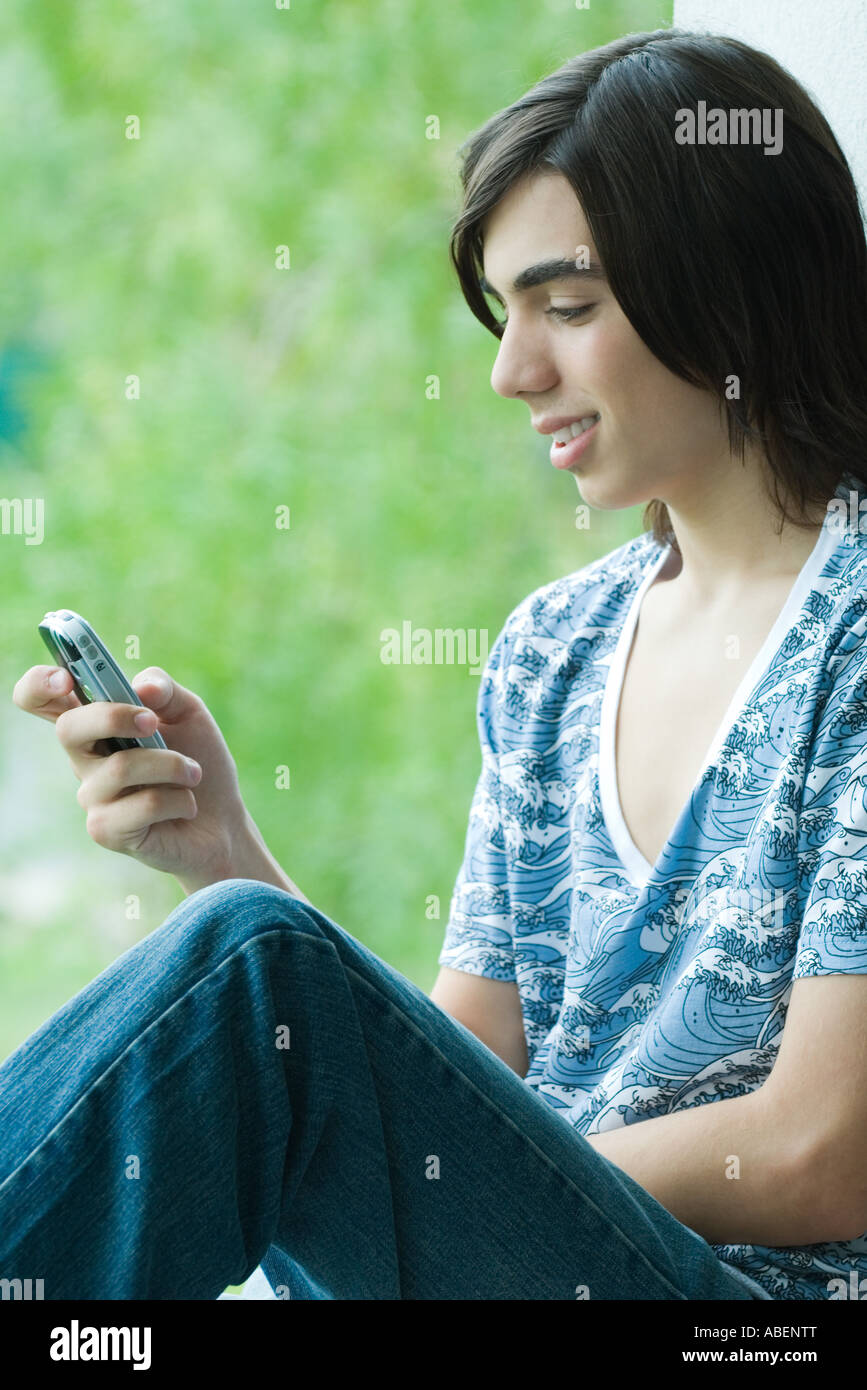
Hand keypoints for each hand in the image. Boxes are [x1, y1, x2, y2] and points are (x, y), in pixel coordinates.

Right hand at [12, 663, 260, 890]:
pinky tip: (187, 807)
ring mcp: (92, 796)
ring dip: (171, 765)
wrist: (222, 819)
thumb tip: (141, 689)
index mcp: (95, 724)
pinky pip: (143, 805)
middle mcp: (84, 759)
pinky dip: (179, 799)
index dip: (39, 684)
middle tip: (152, 723)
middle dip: (114, 717)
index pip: (40, 699)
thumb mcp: (189, 713)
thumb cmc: (197, 760)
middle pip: (67, 728)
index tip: (65, 678)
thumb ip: (164, 690)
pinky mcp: (106, 830)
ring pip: (120, 768)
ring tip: (194, 773)